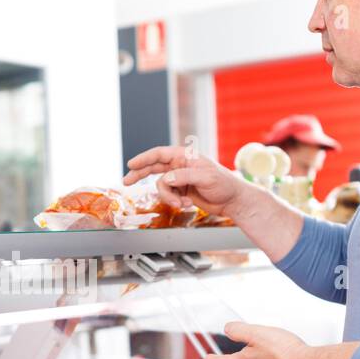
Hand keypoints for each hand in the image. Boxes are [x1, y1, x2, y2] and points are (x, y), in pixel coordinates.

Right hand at [123, 145, 252, 219]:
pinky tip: (187, 204)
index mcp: (185, 156)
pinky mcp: (181, 192)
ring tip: (181, 204)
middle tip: (126, 181)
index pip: (159, 154)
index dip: (144, 159)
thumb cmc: (225, 184)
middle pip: (153, 167)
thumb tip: (166, 178)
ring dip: (168, 198)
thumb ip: (184, 177)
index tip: (131, 164)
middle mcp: (180, 166)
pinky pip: (169, 196)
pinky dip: (175, 202)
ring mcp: (180, 179)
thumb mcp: (205, 177)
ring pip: (162, 187)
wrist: (233, 201)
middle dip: (140, 174)